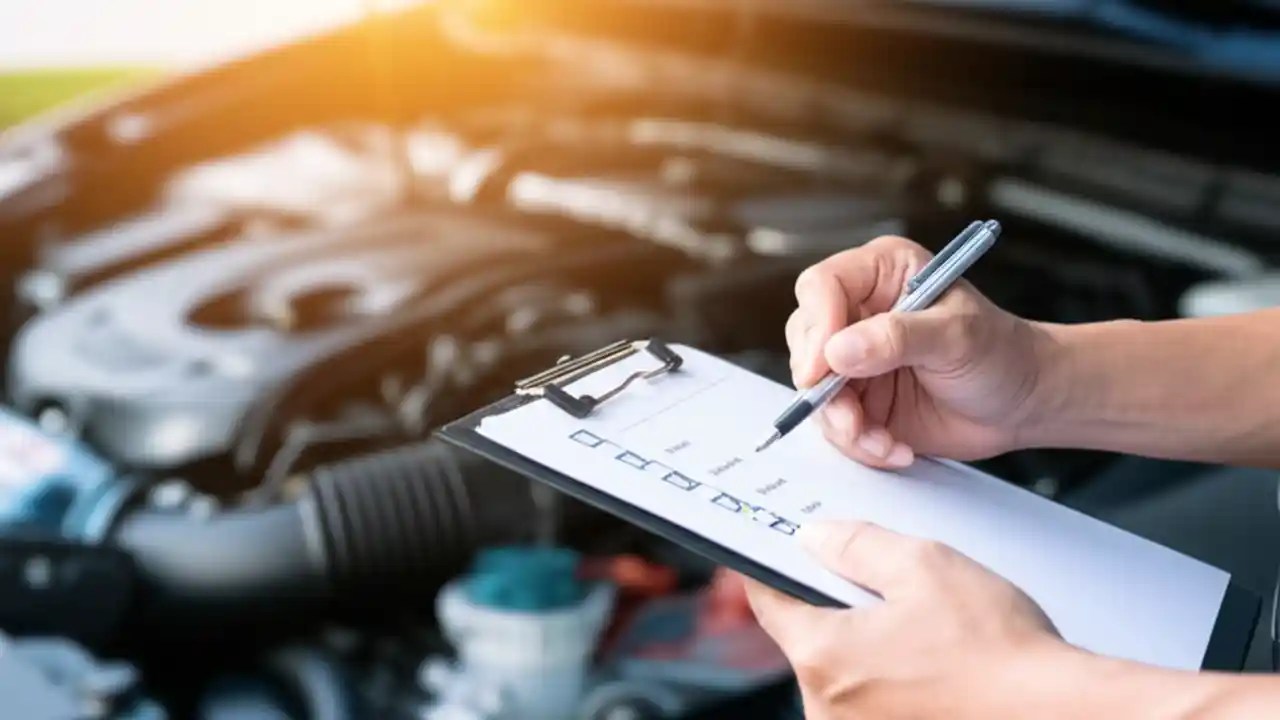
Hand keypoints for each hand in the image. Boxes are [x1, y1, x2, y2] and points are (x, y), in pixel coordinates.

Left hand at [746, 521, 1071, 719]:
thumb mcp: (922, 564)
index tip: (779, 555)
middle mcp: (826, 708)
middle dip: (837, 609)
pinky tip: (934, 664)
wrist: (1056, 713)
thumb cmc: (997, 650)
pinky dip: (891, 680)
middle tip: (885, 588)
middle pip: (808, 639)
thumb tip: (815, 538)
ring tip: (925, 631)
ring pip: (843, 673)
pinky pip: (871, 703)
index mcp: (822, 656)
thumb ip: (855, 544)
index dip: (772, 570)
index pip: (768, 601)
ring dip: (868, 647)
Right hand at [787, 235, 1049, 466]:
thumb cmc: (1001, 353)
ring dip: (843, 424)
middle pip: (806, 338)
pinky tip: (894, 448)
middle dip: (823, 384)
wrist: (1022, 403)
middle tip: (849, 413)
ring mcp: (854, 359)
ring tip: (882, 441)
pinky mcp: (859, 400)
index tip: (826, 363)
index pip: (823, 285)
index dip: (818, 323)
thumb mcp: (956, 336)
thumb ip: (897, 338)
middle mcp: (859, 313)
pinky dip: (859, 444)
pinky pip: (834, 424)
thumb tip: (838, 350)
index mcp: (881, 274)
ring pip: (814, 389)